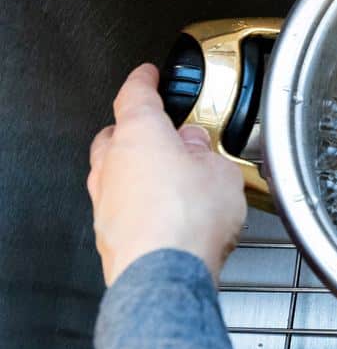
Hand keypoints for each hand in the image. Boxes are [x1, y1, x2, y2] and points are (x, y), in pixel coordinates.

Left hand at [88, 64, 246, 284]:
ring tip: (174, 180)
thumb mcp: (220, 171)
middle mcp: (112, 164)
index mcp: (138, 134)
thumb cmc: (187, 220)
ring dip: (138, 171)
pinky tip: (165, 214)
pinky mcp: (108, 232)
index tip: (148, 75)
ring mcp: (105, 200)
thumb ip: (205, 151)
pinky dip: (139, 203)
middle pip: (116, 134)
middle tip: (168, 135)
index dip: (143, 80)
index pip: (134, 94)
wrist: (165, 273)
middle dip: (137, 130)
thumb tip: (197, 145)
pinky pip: (121, 206)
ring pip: (115, 173)